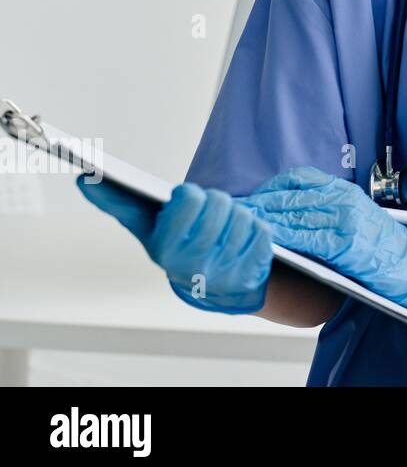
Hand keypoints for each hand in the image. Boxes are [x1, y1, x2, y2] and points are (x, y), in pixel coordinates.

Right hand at [78, 176, 271, 313]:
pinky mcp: (251, 273)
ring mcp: (223, 272)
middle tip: (211, 209)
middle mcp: (192, 265)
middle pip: (219, 203)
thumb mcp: (147, 226)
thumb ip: (119, 202)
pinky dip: (257, 229)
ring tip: (226, 226)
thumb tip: (84, 179)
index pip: (189, 199)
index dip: (190, 194)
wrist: (211, 286)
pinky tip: (244, 239)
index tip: (186, 195)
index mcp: (164, 249)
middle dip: (217, 201)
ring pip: (243, 216)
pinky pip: (263, 231)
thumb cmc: (175, 243)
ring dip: (238, 215)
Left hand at [240, 166, 406, 324]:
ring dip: (263, 221)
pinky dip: (282, 238)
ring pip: (292, 215)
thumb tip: (288, 217)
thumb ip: (329, 212)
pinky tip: (265, 243)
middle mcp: (345, 199)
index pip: (299, 178)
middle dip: (257, 205)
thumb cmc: (387, 252)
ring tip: (240, 228)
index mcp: (346, 191)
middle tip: (232, 214)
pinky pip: (304, 236)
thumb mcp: (359, 219)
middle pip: (289, 195)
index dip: (269, 188)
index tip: (250, 200)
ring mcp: (345, 219)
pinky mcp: (345, 243)